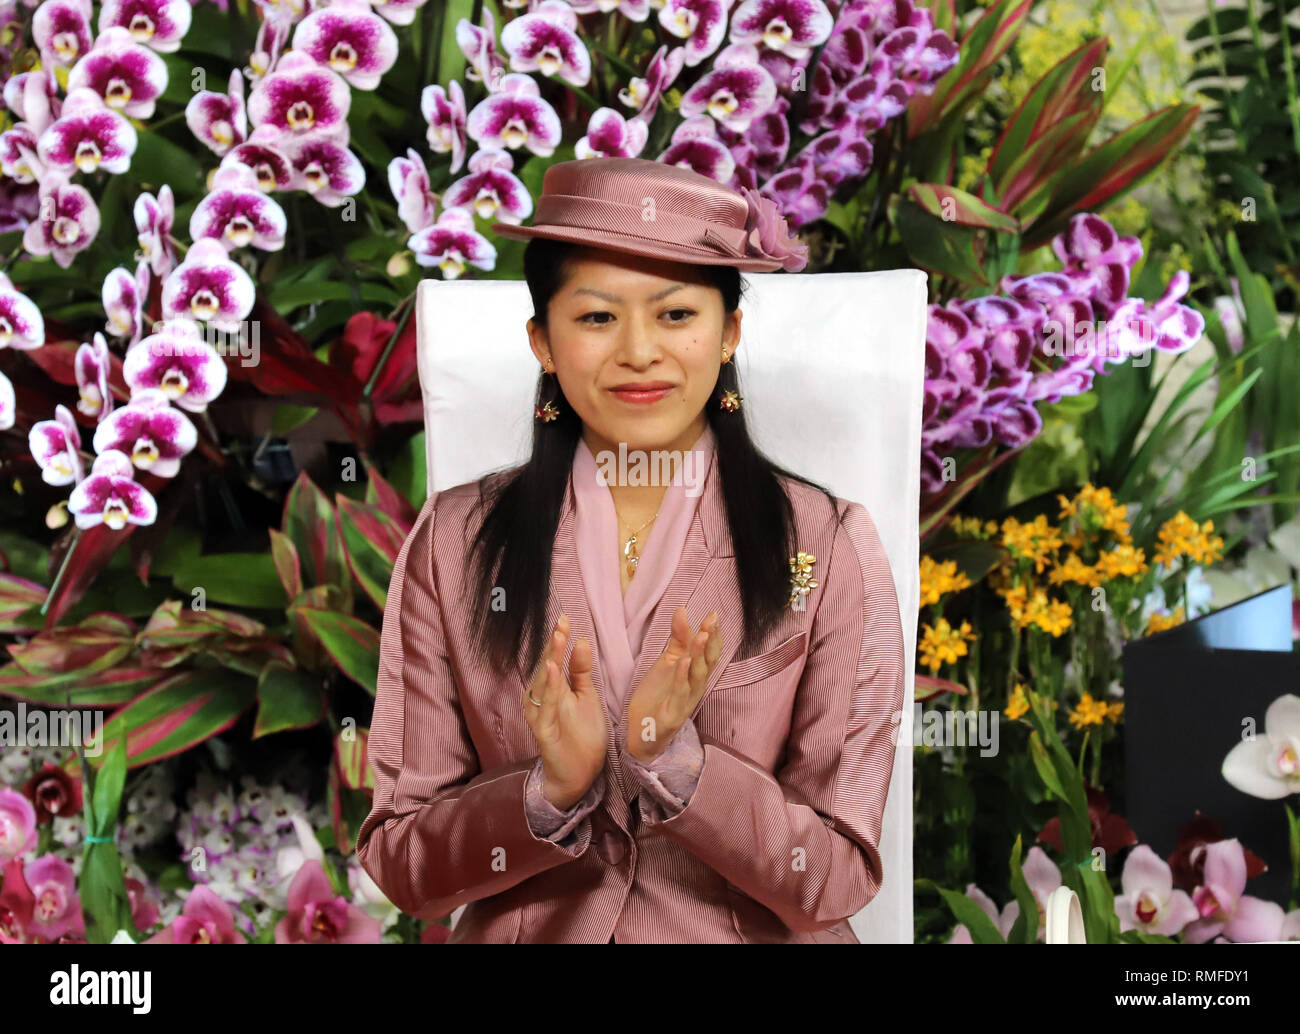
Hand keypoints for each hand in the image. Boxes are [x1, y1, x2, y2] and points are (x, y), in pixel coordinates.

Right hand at [521, 614, 608, 810]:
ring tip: (556, 640)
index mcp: (553, 689)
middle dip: (553, 646)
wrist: (580, 774)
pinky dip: (549, 690)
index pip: (554, 659)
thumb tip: (581, 640)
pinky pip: (545, 708)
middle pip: (546, 667)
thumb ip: (581, 671)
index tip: (564, 618)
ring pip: (542, 684)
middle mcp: (542, 699)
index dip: (558, 639)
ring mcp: (542, 715)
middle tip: (560, 623)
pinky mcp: (544, 732)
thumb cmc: (582, 735)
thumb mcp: (586, 697)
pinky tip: (554, 673)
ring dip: (549, 662)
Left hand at [625, 607, 722, 765]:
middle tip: (711, 622)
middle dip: (711, 641)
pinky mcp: (674, 713)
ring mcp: (687, 699)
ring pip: (698, 675)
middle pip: (708, 661)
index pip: (710, 651)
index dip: (714, 634)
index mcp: (697, 673)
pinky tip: (683, 662)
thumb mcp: (668, 662)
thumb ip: (678, 638)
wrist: (642, 729)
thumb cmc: (659, 694)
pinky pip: (680, 692)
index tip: (713, 614)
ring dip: (700, 655)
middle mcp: (696, 685)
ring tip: (701, 636)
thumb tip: (682, 610)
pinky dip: (683, 677)